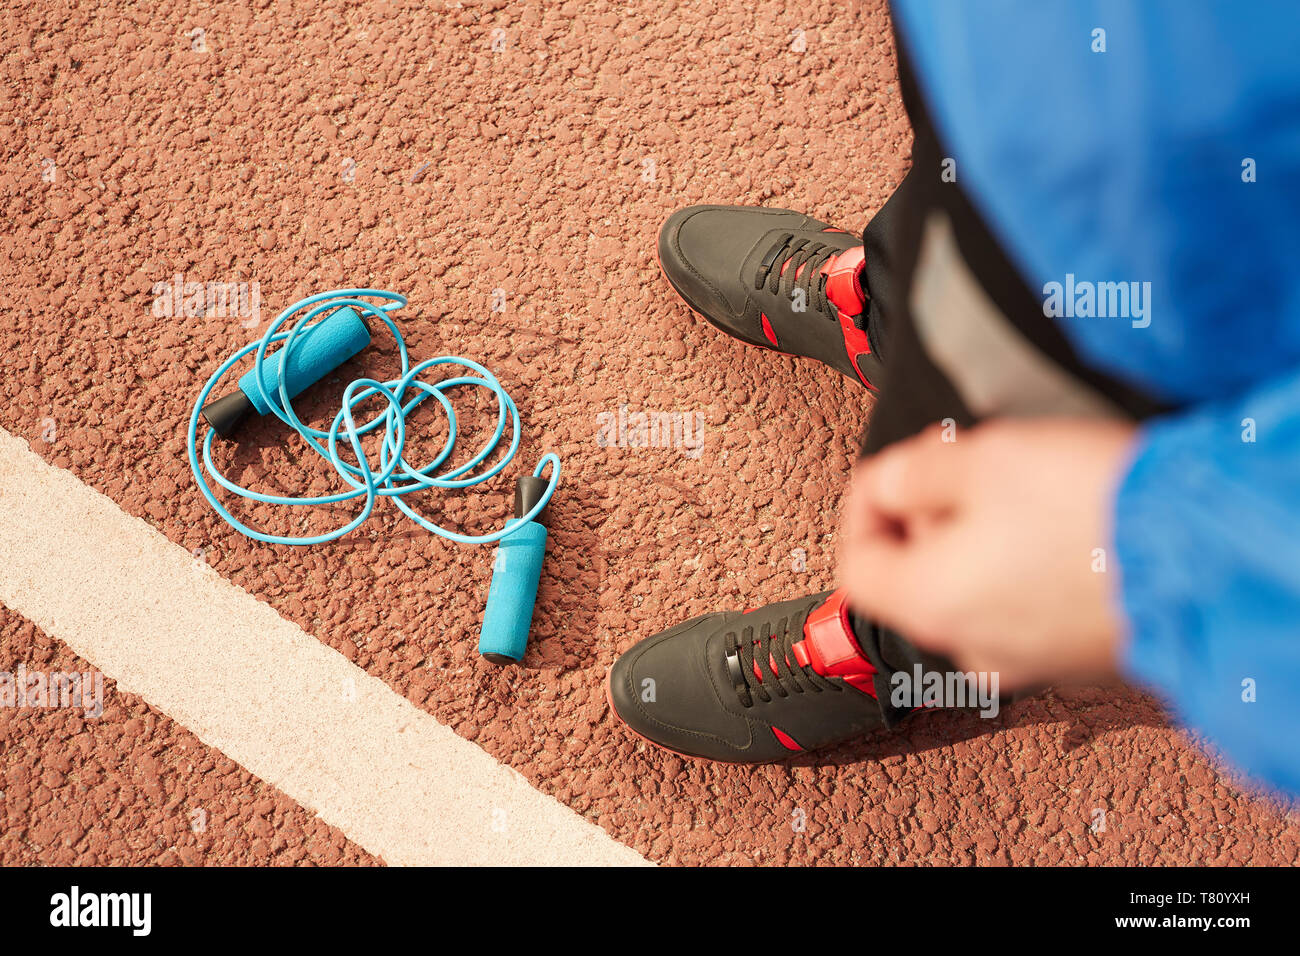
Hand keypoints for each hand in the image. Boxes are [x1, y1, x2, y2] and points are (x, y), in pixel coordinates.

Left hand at [837, 418, 1139, 688]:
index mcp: (929, 605)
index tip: (892, 470)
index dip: (863, 505)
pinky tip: (1066, 525)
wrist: (1205, 555)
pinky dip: (1028, 565)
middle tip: (967, 461)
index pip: (853, 563)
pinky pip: (1028, 606)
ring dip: (982, 533)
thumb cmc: (1097, 509)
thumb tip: (888, 484)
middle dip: (929, 511)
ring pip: (973, 588)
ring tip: (1025, 486)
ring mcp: (1027, 660)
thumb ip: (913, 471)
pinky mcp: (1077, 659)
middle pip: (913, 576)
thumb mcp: (983, 459)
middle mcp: (970, 647)